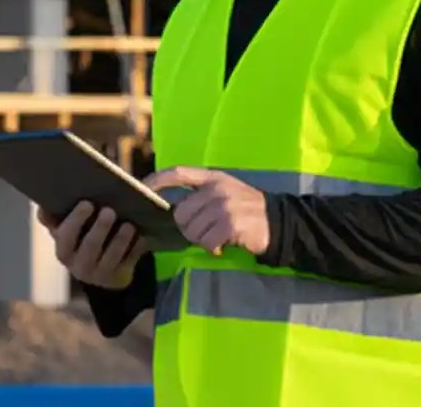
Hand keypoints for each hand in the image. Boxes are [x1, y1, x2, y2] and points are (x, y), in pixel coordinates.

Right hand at [38, 201, 147, 289]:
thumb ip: (54, 217)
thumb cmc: (81, 237)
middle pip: (89, 247)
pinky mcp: (119, 278)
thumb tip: (44, 204)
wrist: (101, 268)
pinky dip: (136, 249)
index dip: (75, 221)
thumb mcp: (66, 228)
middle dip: (99, 229)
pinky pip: (129, 263)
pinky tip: (142, 237)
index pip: (65, 236)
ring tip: (129, 224)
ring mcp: (100, 274)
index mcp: (64, 250)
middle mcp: (79, 266)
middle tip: (109, 211)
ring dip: (119, 241)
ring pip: (110, 258)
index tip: (88, 203)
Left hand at [143, 167, 269, 255]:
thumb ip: (201, 195)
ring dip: (202, 240)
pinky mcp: (231, 224)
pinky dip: (213, 248)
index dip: (158, 180)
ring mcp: (225, 206)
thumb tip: (172, 210)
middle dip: (188, 228)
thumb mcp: (225, 191)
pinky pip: (208, 242)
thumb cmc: (246, 208)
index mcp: (212, 177)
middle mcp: (216, 189)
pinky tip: (223, 245)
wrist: (278, 221)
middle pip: (181, 213)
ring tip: (216, 237)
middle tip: (204, 233)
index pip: (178, 173)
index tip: (143, 188)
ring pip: (193, 231)